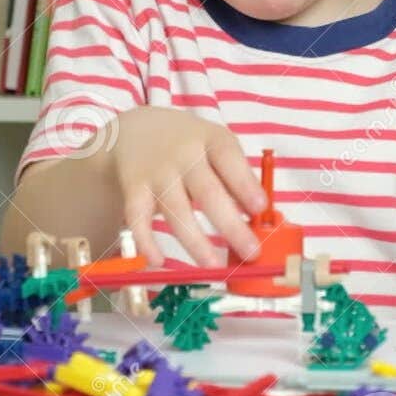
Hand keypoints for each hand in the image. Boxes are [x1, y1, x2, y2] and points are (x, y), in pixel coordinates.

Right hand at [103, 106, 265, 267]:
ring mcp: (157, 172)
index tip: (261, 208)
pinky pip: (137, 218)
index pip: (229, 159)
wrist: (136, 129)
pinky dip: (146, 242)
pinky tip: (158, 261)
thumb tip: (259, 218)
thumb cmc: (189, 144)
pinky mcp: (134, 188)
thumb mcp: (215, 146)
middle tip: (250, 252)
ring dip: (196, 242)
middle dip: (231, 225)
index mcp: (210, 140)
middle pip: (207, 192)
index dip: (245, 183)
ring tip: (213, 266)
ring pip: (176, 211)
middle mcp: (183, 155)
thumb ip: (235, 177)